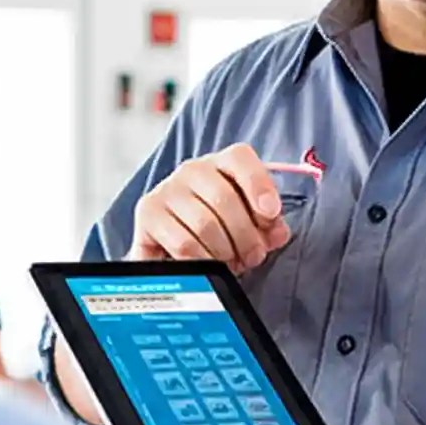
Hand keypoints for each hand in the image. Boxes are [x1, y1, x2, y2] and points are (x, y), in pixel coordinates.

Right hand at [127, 143, 290, 273]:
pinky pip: (183, 243)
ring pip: (204, 224)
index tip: (271, 214)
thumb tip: (277, 233)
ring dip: (225, 252)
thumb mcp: (250, 220)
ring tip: (232, 263)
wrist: (175, 242)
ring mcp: (167, 189)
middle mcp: (193, 169)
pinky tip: (209, 265)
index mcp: (223, 162)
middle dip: (246, 236)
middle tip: (253, 257)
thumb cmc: (220, 226)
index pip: (240, 158)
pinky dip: (203, 260)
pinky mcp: (147, 213)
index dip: (259, 186)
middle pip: (225, 199)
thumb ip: (269, 224)